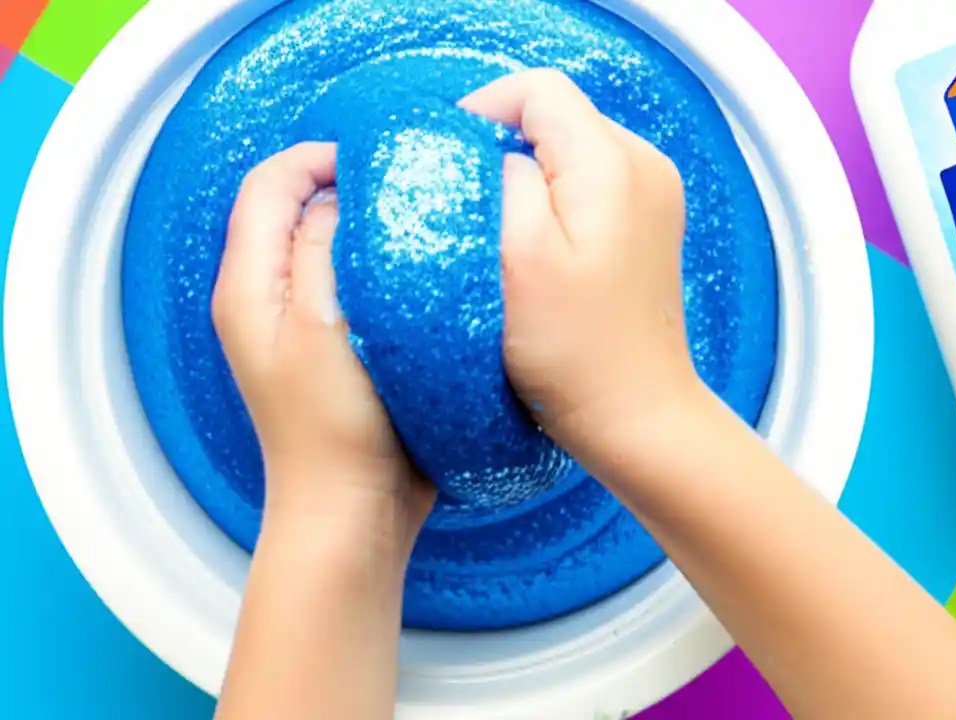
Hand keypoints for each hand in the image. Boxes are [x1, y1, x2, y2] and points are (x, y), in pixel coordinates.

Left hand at [212, 142, 434, 558]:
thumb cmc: (336, 427)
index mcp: (248, 286)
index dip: (318, 159)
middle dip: (350, 189)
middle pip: (299, 210)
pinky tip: (424, 278)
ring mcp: (304, 324)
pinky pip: (359, 283)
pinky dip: (387, 268)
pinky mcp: (341, 347)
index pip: (268, 184)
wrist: (353, 512)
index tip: (380, 166)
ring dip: (374, 231)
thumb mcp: (323, 324)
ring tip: (423, 229)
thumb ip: (325, 248)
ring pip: (334, 246)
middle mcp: (267, 298)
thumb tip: (343, 196)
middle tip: (410, 194)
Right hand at [460, 69, 705, 465]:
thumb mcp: (516, 256)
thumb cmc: (571, 348)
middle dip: (503, 146)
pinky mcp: (648, 222)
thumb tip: (487, 145)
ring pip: (569, 148)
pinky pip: (588, 182)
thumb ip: (498, 180)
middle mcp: (644, 164)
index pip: (537, 90)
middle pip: (555, 115)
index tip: (448, 163)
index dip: (482, 111)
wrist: (635, 413)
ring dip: (527, 175)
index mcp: (612, 162)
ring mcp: (653, 193)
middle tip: (468, 204)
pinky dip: (554, 199)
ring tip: (500, 231)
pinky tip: (536, 248)